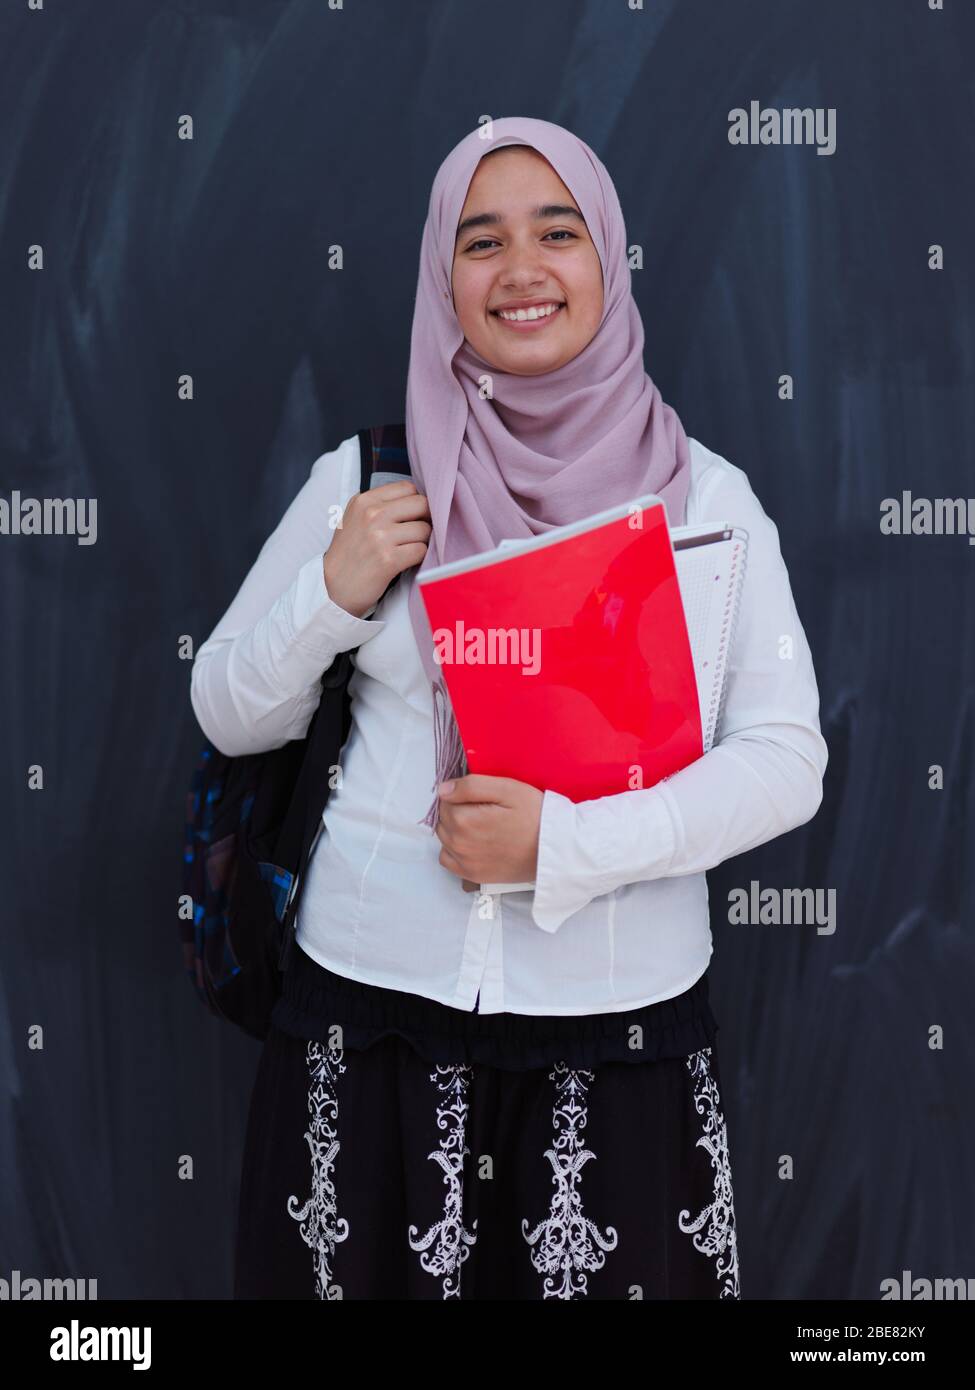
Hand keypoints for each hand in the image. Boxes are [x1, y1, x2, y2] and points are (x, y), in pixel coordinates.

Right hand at [323, 480, 431, 617]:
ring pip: (424, 529)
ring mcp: (380, 536)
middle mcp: (372, 514)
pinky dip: (419, 557)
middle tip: (417, 532)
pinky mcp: (389, 559)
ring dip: (422, 541)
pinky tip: (406, 561)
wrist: (334, 586)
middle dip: (425, 519)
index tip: (413, 516)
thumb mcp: (356, 518)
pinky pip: (421, 550)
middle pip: (421, 504)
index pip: (408, 488)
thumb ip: (381, 505)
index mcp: (364, 501)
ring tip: (408, 549)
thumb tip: (418, 501)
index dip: (416, 502)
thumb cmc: (350, 552)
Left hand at [434, 774, 542, 883]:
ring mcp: (464, 861)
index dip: (460, 793)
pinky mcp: (472, 874)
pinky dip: (453, 849)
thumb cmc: (534, 816)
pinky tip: (471, 842)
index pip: (445, 798)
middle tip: (484, 809)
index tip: (480, 796)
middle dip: (457, 809)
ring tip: (481, 825)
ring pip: (444, 836)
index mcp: (464, 820)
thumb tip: (443, 789)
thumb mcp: (507, 789)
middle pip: (443, 818)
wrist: (553, 849)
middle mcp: (459, 843)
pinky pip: (447, 859)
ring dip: (455, 828)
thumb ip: (471, 786)